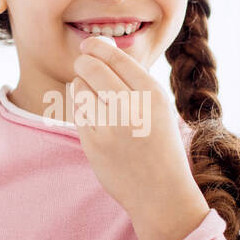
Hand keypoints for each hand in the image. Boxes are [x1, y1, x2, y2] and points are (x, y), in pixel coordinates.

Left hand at [71, 35, 209, 239]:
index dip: (98, 46)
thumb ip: (135, 80)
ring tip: (95, 98)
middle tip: (83, 63)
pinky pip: (78, 112)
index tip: (89, 45)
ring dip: (82, 86)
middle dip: (83, 61)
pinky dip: (82, 110)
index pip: (117, 56)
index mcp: (154, 95)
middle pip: (92, 67)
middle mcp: (133, 108)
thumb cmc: (159, 145)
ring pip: (80, 87)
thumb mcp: (160, 108)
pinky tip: (96, 119)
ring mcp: (111, 127)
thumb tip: (101, 47)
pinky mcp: (93, 144)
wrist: (161, 193)